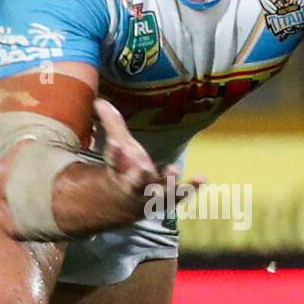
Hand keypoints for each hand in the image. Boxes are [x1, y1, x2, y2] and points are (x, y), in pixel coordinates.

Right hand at [93, 98, 203, 213]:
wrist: (130, 202)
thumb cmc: (126, 169)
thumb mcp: (121, 147)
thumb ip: (113, 125)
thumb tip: (100, 101)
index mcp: (119, 171)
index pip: (114, 161)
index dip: (115, 153)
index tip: (115, 143)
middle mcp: (134, 185)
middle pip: (134, 182)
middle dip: (138, 176)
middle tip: (141, 168)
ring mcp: (152, 194)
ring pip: (157, 191)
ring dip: (166, 182)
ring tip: (174, 169)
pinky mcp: (168, 198)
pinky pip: (180, 194)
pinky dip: (191, 187)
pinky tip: (203, 178)